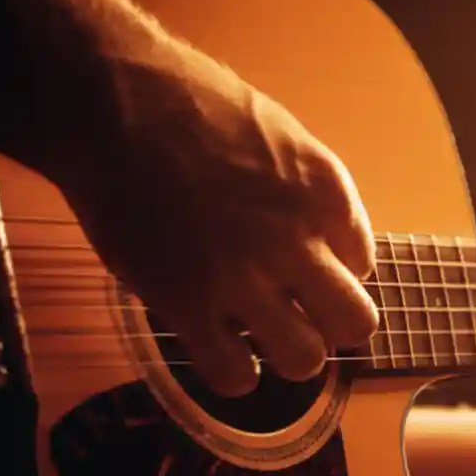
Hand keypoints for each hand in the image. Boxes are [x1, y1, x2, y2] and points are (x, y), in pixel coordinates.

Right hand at [61, 61, 377, 396]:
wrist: (112, 100)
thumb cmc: (189, 103)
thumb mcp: (279, 134)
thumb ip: (308, 192)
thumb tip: (328, 243)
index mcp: (324, 190)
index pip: (363, 260)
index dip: (334, 267)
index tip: (303, 261)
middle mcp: (294, 238)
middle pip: (356, 323)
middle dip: (332, 324)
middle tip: (302, 313)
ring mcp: (242, 276)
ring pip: (304, 359)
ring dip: (289, 354)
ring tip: (263, 334)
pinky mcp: (186, 303)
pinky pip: (233, 375)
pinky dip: (235, 374)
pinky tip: (222, 351)